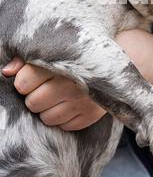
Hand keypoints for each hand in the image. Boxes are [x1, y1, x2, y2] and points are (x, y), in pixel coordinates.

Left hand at [2, 30, 152, 130]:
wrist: (117, 58)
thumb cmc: (78, 54)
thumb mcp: (54, 50)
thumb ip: (26, 59)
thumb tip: (6, 72)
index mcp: (61, 63)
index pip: (23, 82)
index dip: (24, 82)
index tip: (33, 77)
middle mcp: (72, 83)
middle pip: (32, 102)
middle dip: (34, 96)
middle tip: (47, 87)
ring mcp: (83, 101)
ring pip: (46, 118)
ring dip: (47, 109)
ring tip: (57, 96)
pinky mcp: (91, 116)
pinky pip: (63, 126)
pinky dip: (62, 118)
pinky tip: (69, 104)